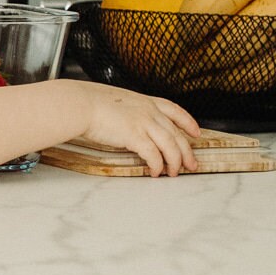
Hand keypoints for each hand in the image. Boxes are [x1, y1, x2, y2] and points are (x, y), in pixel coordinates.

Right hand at [78, 83, 200, 175]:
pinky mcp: (135, 136)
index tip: (196, 132)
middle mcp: (149, 111)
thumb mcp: (116, 101)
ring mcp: (143, 123)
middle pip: (176, 133)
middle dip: (186, 151)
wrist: (79, 104)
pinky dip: (157, 165)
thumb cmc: (88, 102)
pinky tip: (155, 172)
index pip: (175, 110)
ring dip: (174, 162)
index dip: (188, 122)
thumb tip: (127, 124)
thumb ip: (128, 112)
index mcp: (145, 101)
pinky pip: (153, 155)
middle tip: (191, 164)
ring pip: (170, 145)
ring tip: (174, 173)